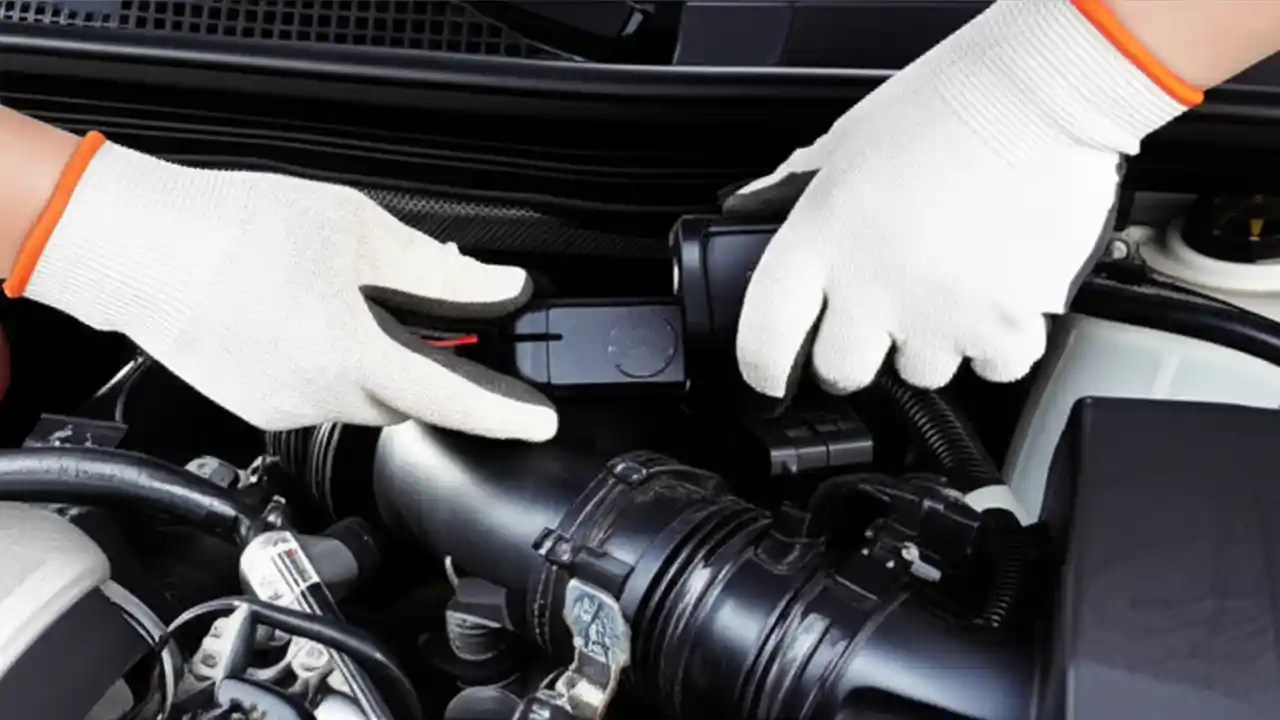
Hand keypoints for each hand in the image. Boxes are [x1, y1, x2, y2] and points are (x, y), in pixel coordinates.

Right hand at [7, 136, 556, 439]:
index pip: (453, 400)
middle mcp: (322, 397)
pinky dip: (332, 362)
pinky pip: (319, 393)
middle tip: (422, 306)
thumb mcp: (358, 232)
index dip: (505, 414)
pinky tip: (305, 315)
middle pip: (408, 396)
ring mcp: (286, 408)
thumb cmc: (236, 229)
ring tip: (343, 295)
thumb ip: (437, 271)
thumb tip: (495, 286)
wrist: (137, 247)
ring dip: (375, 357)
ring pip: (363, 396)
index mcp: (355, 356)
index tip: (538, 422)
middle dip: (426, 360)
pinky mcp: (258, 406)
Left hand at [728, 0, 1193, 396]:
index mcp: (821, 240)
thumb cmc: (945, 106)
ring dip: (932, 342)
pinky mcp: (1005, 327)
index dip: (762, 366)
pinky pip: (994, 367)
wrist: (1041, 97)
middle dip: (855, 353)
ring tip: (952, 284)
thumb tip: (753, 207)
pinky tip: (998, 297)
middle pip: (842, 371)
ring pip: (921, 373)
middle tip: (880, 315)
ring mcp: (939, 314)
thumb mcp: (844, 142)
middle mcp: (872, 288)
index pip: (763, 338)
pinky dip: (998, 343)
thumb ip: (792, 188)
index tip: (771, 373)